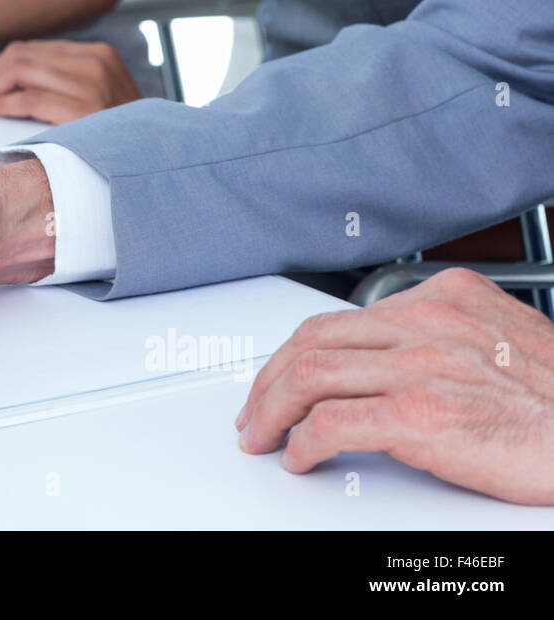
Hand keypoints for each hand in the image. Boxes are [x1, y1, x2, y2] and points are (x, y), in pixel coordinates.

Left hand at [0, 40, 140, 123]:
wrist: (156, 156)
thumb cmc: (120, 135)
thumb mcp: (97, 98)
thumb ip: (63, 84)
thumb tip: (12, 82)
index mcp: (98, 55)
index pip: (33, 51)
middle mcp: (96, 62)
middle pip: (23, 57)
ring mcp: (93, 84)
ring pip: (22, 71)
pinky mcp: (86, 109)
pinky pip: (31, 98)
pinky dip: (4, 104)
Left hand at [238, 267, 553, 504]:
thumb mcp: (500, 339)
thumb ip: (441, 337)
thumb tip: (382, 361)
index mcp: (445, 298)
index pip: (341, 318)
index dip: (296, 353)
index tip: (280, 378)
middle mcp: (429, 323)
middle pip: (312, 341)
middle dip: (269, 380)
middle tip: (255, 412)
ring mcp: (423, 367)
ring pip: (310, 375)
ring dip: (272, 410)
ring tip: (263, 436)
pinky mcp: (422, 416)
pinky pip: (333, 423)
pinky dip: (304, 442)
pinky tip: (301, 457)